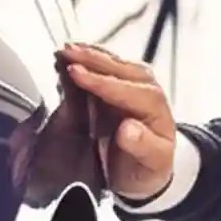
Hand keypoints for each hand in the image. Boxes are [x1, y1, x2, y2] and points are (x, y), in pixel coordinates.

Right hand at [56, 42, 176, 199]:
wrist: (146, 171)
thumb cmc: (147, 168)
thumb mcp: (150, 165)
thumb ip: (143, 147)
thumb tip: (128, 130)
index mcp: (155, 109)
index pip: (126, 90)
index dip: (100, 81)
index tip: (77, 73)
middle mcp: (147, 91)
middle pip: (120, 69)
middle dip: (92, 60)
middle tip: (67, 53)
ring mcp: (134, 86)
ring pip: (113, 64)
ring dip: (89, 55)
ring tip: (66, 49)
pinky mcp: (121, 86)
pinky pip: (106, 68)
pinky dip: (89, 59)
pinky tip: (73, 54)